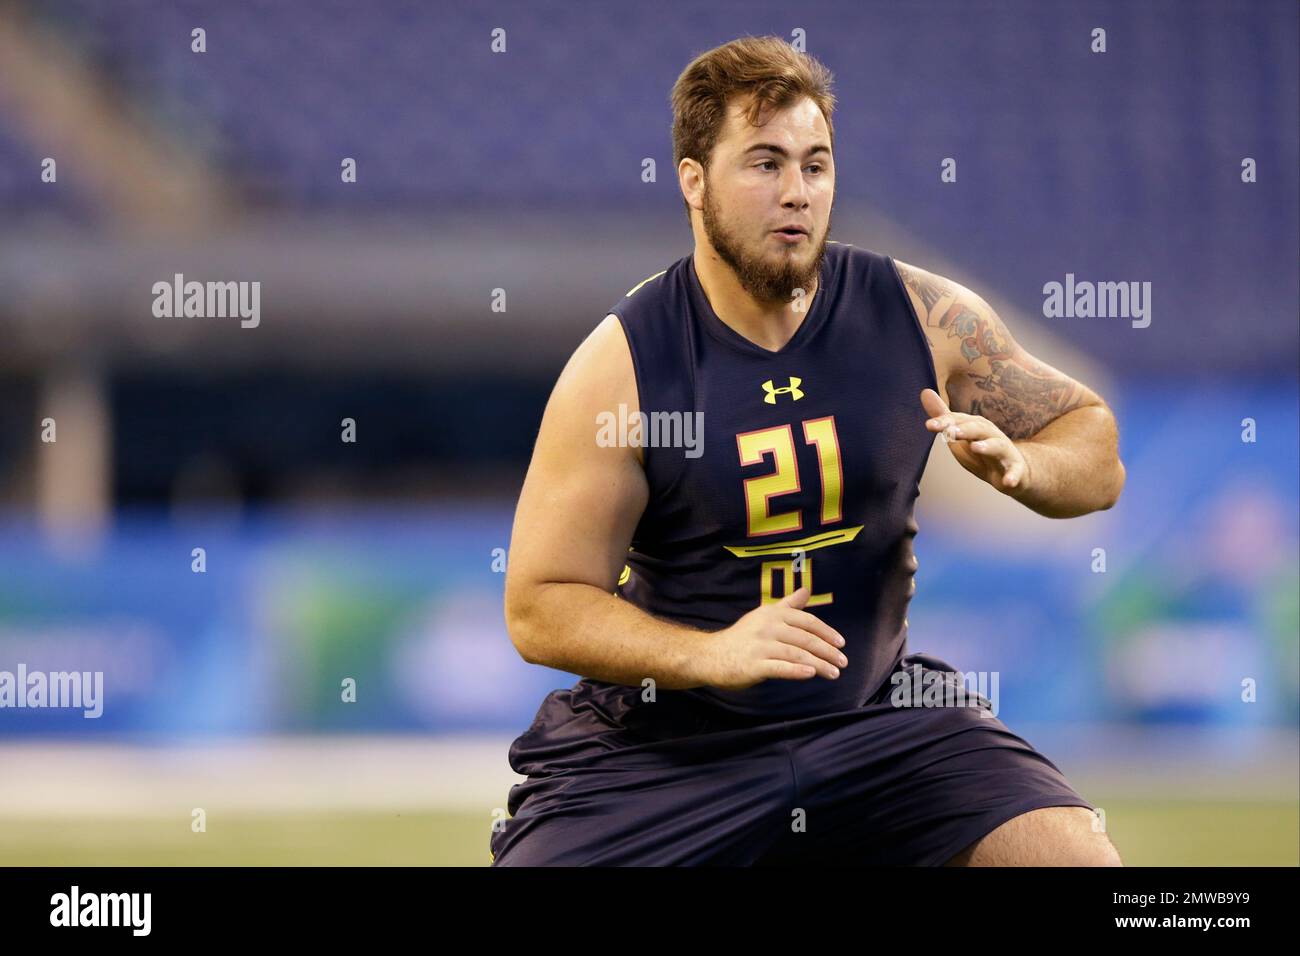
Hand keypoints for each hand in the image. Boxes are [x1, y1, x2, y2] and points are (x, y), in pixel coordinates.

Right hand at [699, 587, 847, 689]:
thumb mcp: (764, 616)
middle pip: (805, 638)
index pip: (806, 621)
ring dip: (819, 664)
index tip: (841, 644)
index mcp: (772, 614)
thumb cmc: (742, 637)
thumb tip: (806, 589)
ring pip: (796, 654)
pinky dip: (796, 670)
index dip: (826, 631)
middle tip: (843, 663)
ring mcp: (760, 646)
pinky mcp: (753, 665)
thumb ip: (787, 605)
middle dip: (827, 651)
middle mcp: (767, 627)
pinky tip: (810, 674)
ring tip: (834, 674)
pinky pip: (779, 667)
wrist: (712, 655)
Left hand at [921, 388, 1030, 493]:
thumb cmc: (981, 451)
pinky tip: (1008, 482)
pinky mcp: (1015, 469)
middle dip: (966, 430)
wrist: (1012, 471)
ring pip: (997, 446)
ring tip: (975, 448)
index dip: (945, 422)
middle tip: (951, 432)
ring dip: (987, 446)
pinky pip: (1015, 472)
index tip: (929, 425)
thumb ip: (943, 417)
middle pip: (979, 429)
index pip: (959, 421)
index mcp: (976, 426)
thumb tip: (924, 392)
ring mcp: (1004, 452)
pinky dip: (1012, 476)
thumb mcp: (959, 434)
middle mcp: (991, 435)